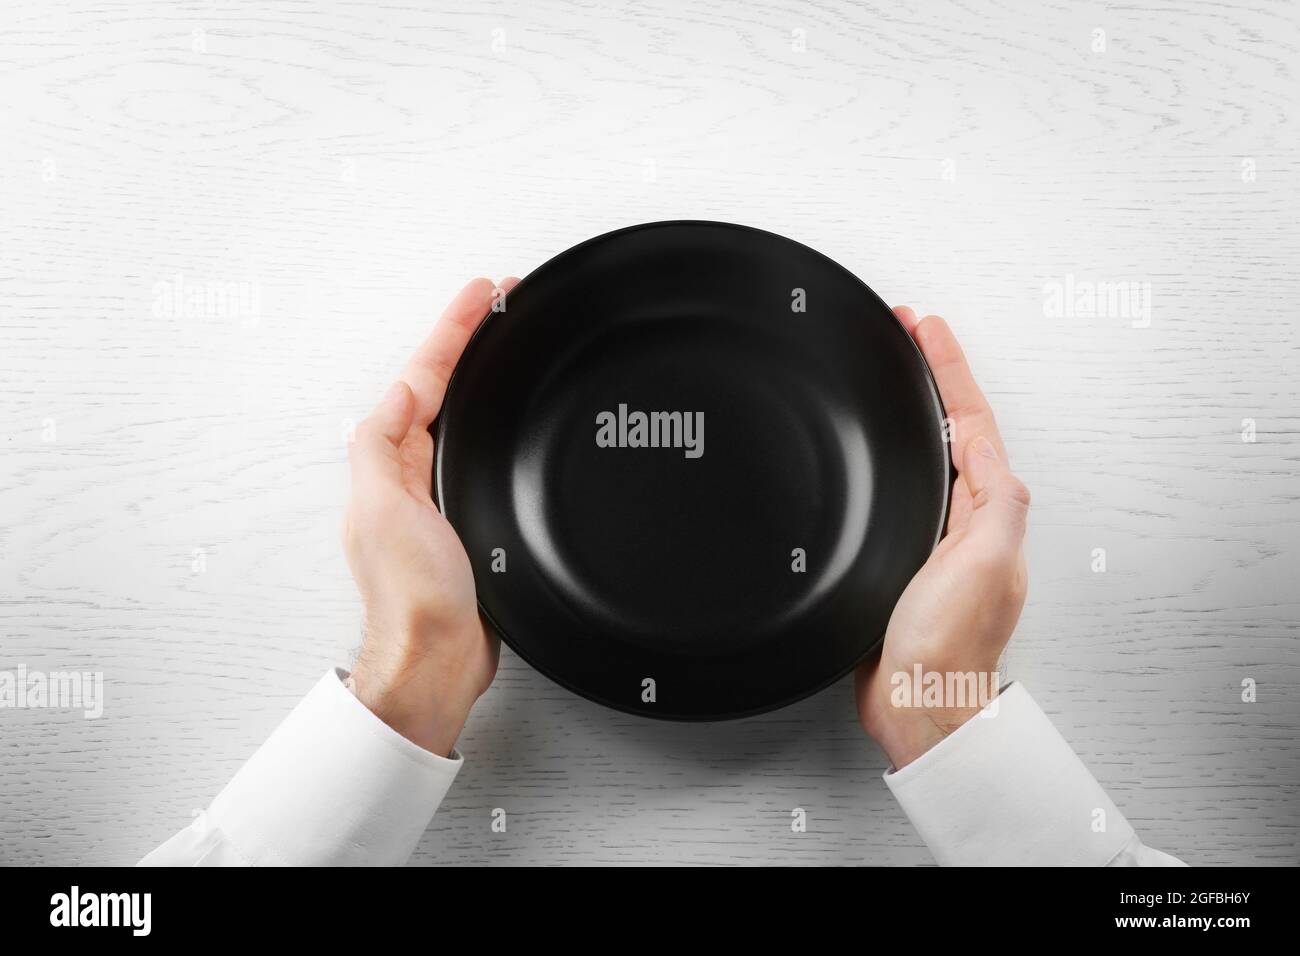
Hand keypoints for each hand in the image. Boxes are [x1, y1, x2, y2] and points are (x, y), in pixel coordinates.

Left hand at [343, 277, 516, 756]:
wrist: (437, 661)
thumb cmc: (414, 599)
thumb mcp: (385, 510)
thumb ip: (381, 447)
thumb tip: (395, 393)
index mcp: (389, 462)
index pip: (425, 378)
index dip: (454, 331)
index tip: (485, 293)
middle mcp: (410, 475)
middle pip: (440, 388)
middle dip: (467, 342)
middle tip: (498, 300)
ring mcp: (438, 498)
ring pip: (458, 418)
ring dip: (478, 377)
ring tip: (500, 339)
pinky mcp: (466, 523)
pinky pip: (476, 455)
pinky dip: (490, 425)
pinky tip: (501, 419)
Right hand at [856, 308, 1030, 768]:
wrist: (916, 701)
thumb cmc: (946, 644)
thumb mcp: (983, 561)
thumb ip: (993, 499)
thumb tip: (980, 445)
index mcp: (991, 508)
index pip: (968, 418)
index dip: (946, 367)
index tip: (922, 326)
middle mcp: (969, 517)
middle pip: (952, 426)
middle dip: (933, 376)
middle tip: (910, 331)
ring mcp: (940, 536)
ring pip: (929, 454)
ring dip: (916, 410)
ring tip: (900, 371)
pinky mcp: (909, 556)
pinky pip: (906, 488)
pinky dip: (896, 456)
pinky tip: (884, 451)